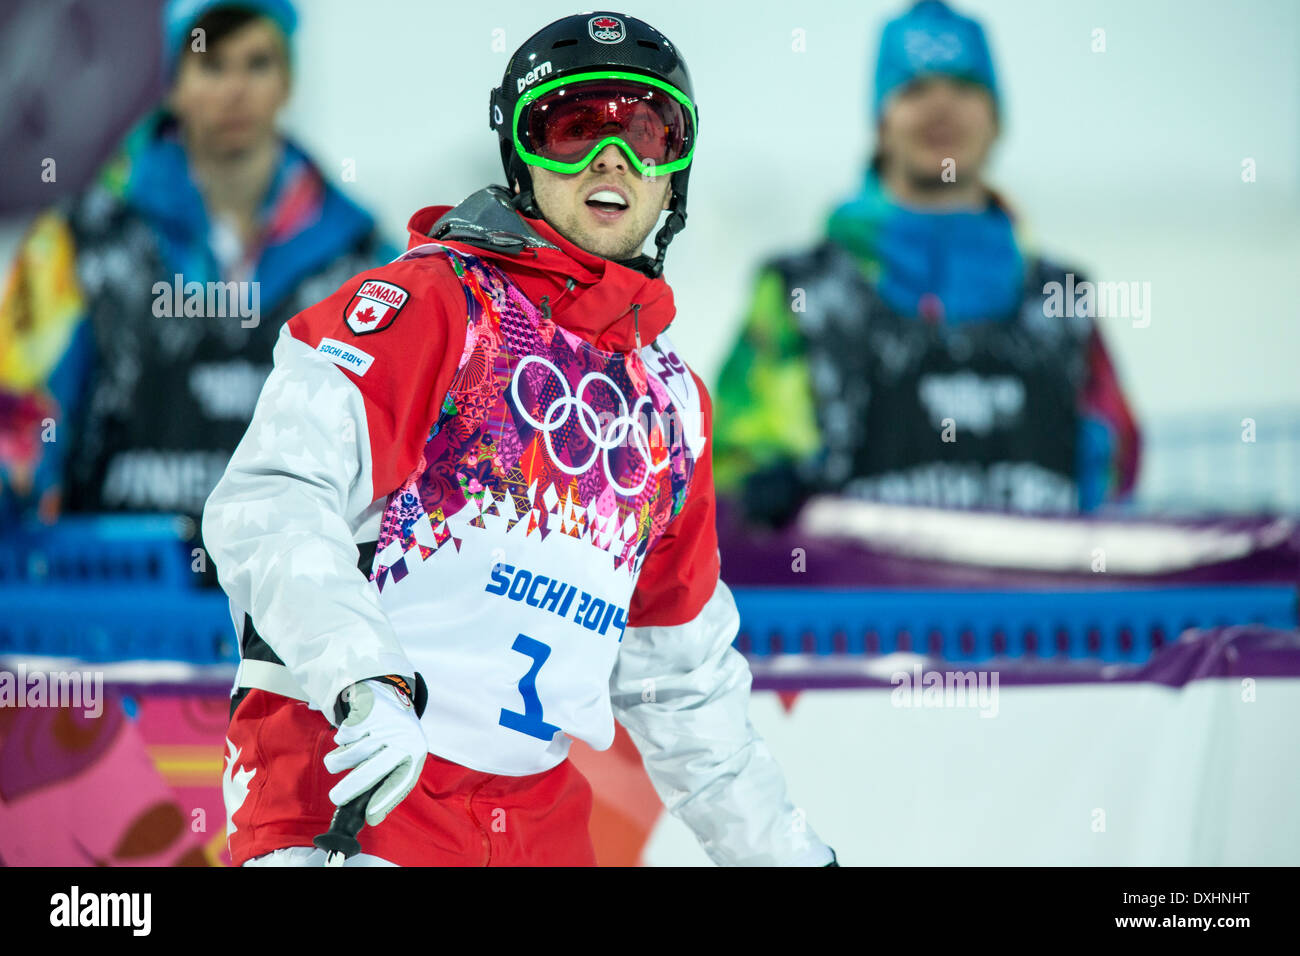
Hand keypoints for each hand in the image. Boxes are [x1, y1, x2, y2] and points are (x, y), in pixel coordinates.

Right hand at [323, 678, 427, 826]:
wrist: (390, 696)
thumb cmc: (394, 739)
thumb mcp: (400, 757)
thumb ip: (388, 784)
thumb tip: (373, 818)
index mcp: (415, 753)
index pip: (402, 781)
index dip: (385, 801)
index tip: (370, 817)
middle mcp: (402, 738)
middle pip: (372, 770)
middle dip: (350, 789)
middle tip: (336, 798)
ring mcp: (384, 723)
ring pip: (351, 753)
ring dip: (339, 761)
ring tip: (341, 760)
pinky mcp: (368, 710)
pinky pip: (344, 735)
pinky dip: (342, 740)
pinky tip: (352, 735)